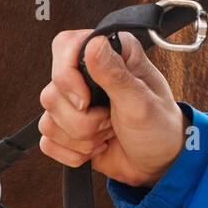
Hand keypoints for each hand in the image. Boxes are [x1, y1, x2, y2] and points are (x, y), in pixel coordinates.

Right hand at [39, 31, 187, 187]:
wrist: (158, 164)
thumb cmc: (159, 127)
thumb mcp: (140, 101)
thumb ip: (115, 74)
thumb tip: (94, 43)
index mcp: (111, 54)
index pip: (65, 46)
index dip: (67, 76)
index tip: (87, 99)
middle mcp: (89, 73)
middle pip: (52, 92)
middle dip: (83, 120)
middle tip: (110, 121)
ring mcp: (74, 102)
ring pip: (47, 120)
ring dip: (81, 138)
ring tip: (107, 133)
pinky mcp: (66, 128)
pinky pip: (47, 142)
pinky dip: (73, 153)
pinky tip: (95, 147)